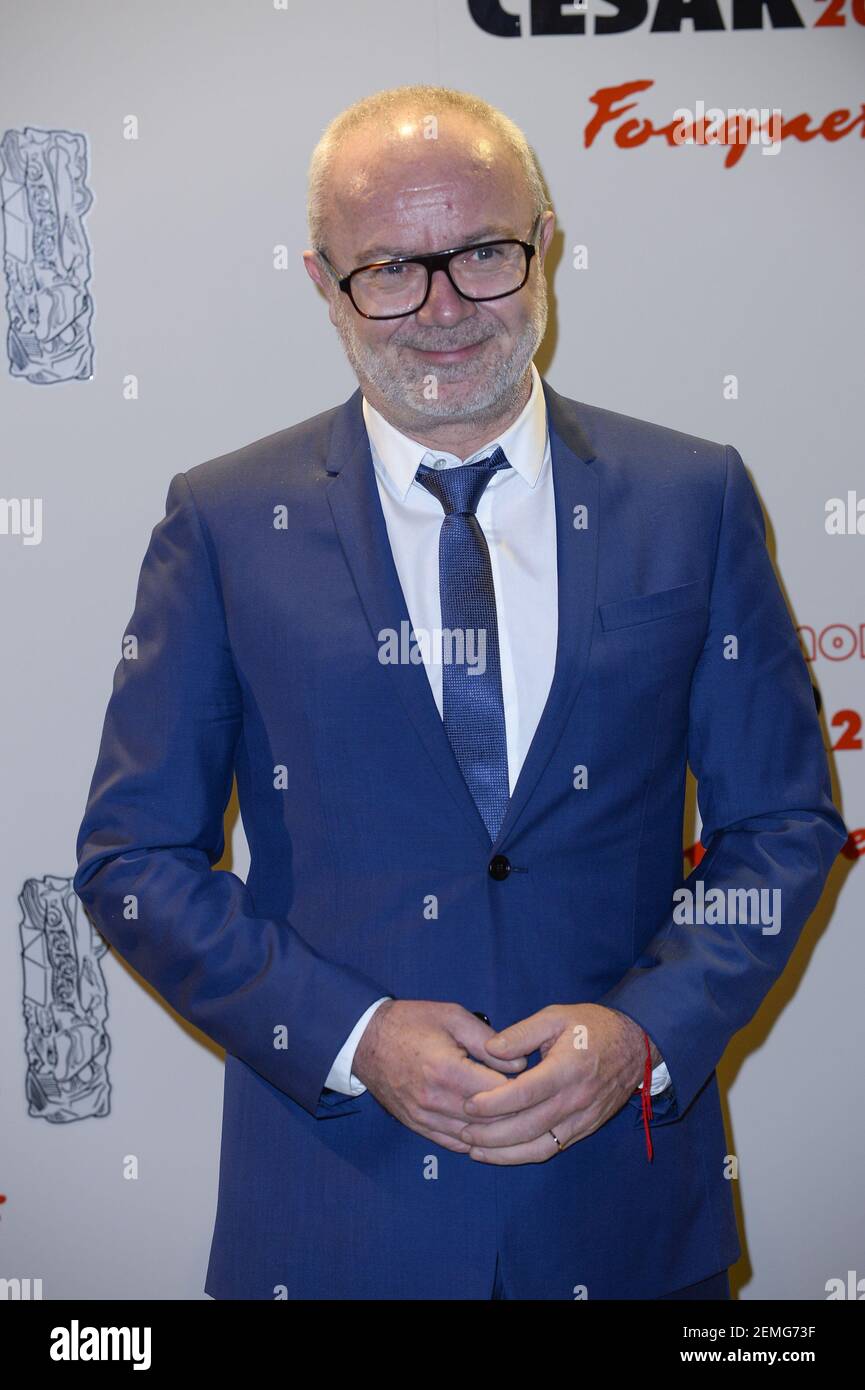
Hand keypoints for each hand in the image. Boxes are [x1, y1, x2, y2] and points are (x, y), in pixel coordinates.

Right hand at [352, 999, 528, 1152]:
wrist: (365, 1039)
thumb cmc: (411, 1022)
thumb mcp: (453, 1017)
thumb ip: (488, 1040)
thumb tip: (519, 1064)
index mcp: (447, 1070)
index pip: (497, 1092)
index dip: (521, 1089)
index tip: (534, 1081)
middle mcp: (436, 1100)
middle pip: (488, 1120)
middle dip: (514, 1115)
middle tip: (533, 1104)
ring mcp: (424, 1117)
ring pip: (473, 1137)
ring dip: (497, 1132)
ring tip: (518, 1120)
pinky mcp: (416, 1125)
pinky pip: (452, 1142)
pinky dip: (475, 1141)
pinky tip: (491, 1133)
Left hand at [458, 1004, 654, 1163]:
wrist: (636, 1046)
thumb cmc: (592, 1027)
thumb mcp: (555, 1016)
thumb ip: (521, 1033)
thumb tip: (490, 1049)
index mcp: (567, 1069)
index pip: (524, 1094)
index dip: (493, 1103)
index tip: (468, 1104)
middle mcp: (575, 1100)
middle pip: (527, 1126)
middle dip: (491, 1133)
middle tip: (462, 1129)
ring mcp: (582, 1119)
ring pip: (538, 1146)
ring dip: (504, 1152)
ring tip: (474, 1147)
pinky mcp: (584, 1129)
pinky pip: (552, 1148)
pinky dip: (524, 1155)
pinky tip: (502, 1152)